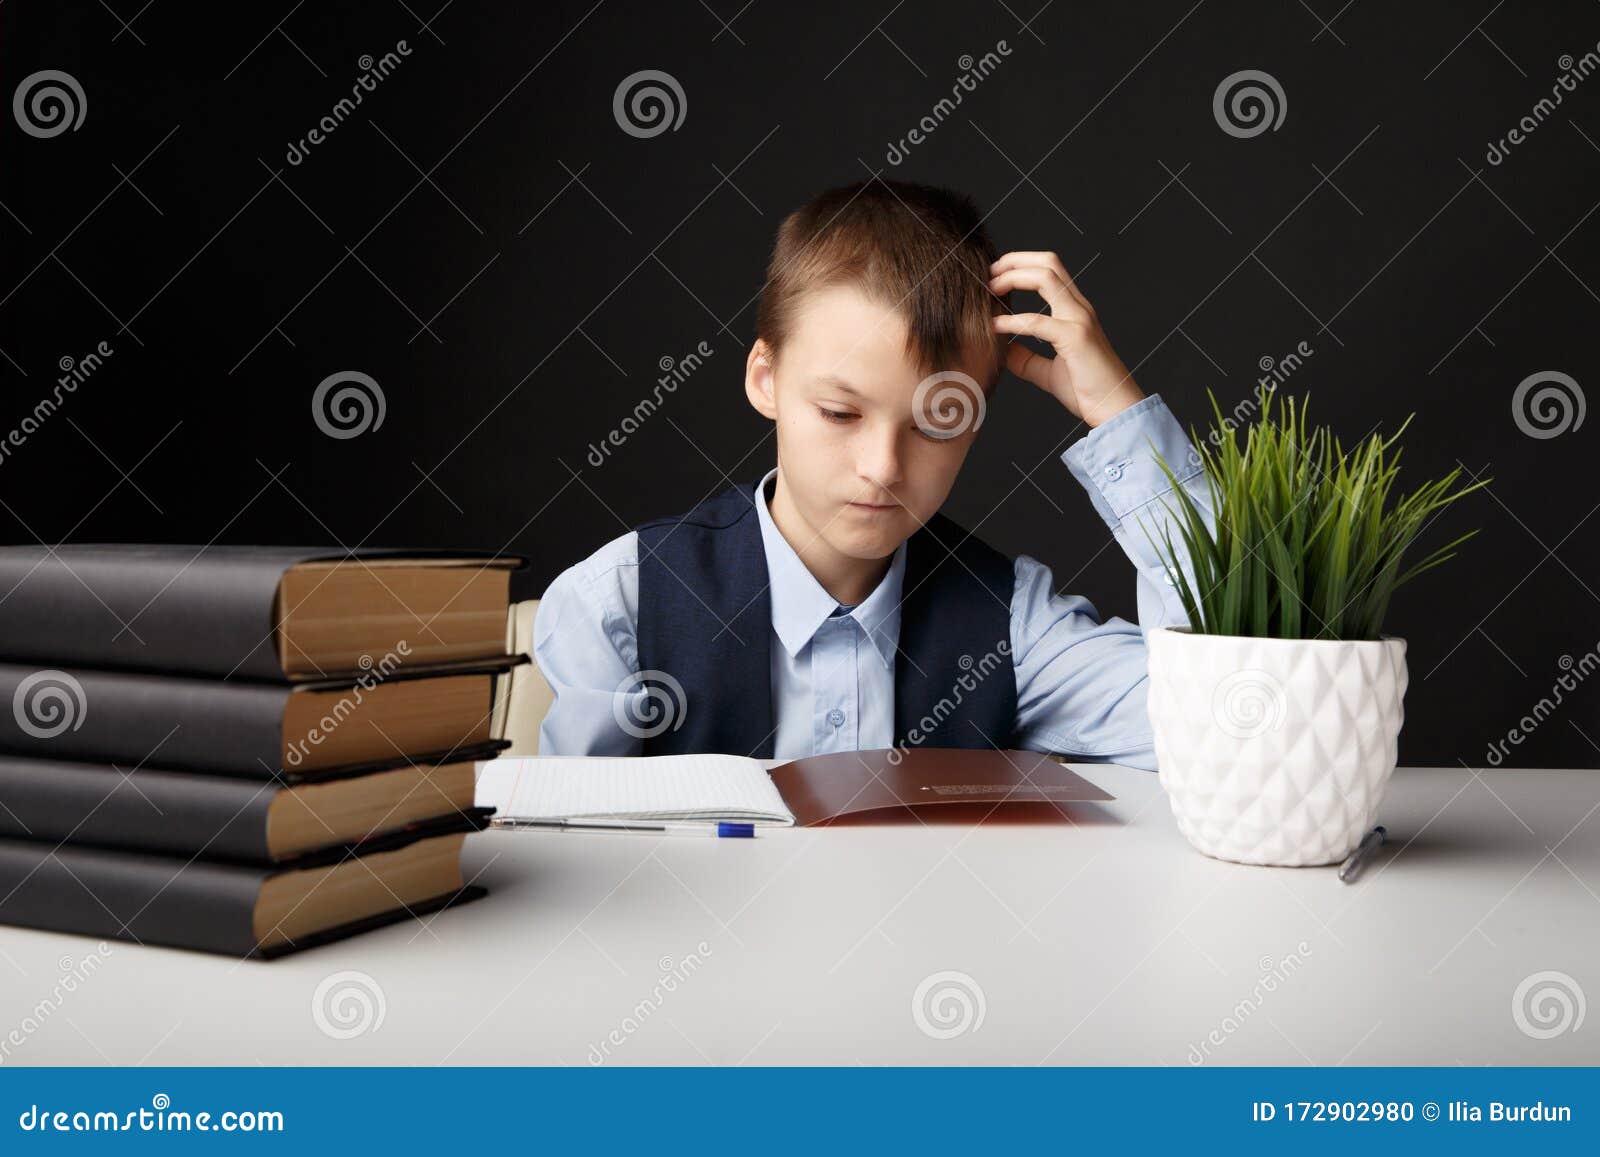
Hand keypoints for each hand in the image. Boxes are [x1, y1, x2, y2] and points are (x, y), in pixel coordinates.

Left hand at [989, 251, 1145, 427]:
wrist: (1115, 409)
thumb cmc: (1088, 391)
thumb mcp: (1049, 372)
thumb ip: (1027, 360)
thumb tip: (1004, 353)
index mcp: (1075, 311)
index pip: (1049, 270)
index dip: (1020, 265)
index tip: (995, 277)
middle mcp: (1079, 308)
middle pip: (1048, 262)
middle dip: (1014, 261)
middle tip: (988, 275)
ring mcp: (1079, 320)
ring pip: (1045, 278)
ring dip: (1013, 277)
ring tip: (990, 290)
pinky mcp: (1075, 338)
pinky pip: (1038, 321)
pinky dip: (1012, 320)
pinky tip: (994, 326)